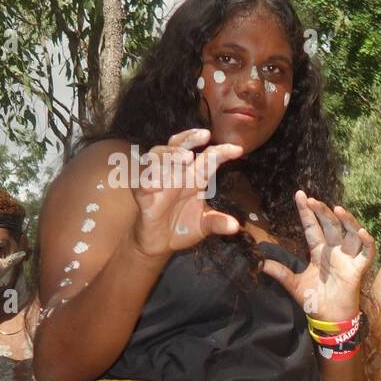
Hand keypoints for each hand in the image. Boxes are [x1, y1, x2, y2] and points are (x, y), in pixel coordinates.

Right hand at [130, 128, 243, 257]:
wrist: (159, 244)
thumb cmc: (182, 227)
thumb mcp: (204, 225)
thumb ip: (217, 222)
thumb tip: (235, 227)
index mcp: (194, 177)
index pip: (208, 157)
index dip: (222, 151)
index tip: (238, 150)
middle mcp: (176, 173)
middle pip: (179, 145)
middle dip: (191, 137)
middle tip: (205, 135)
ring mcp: (158, 181)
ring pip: (158, 155)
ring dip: (171, 153)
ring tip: (186, 157)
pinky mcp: (143, 194)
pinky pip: (142, 182)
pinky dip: (149, 179)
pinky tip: (158, 182)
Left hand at [260, 191, 374, 321]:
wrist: (329, 320)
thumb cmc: (315, 301)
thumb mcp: (293, 284)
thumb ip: (279, 272)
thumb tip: (258, 263)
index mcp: (319, 252)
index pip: (313, 227)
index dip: (307, 212)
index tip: (300, 195)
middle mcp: (334, 251)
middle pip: (331, 226)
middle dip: (322, 211)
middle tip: (312, 199)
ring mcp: (347, 259)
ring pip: (350, 234)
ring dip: (347, 221)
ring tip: (338, 209)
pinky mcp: (358, 270)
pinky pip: (366, 253)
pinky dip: (366, 242)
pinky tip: (361, 231)